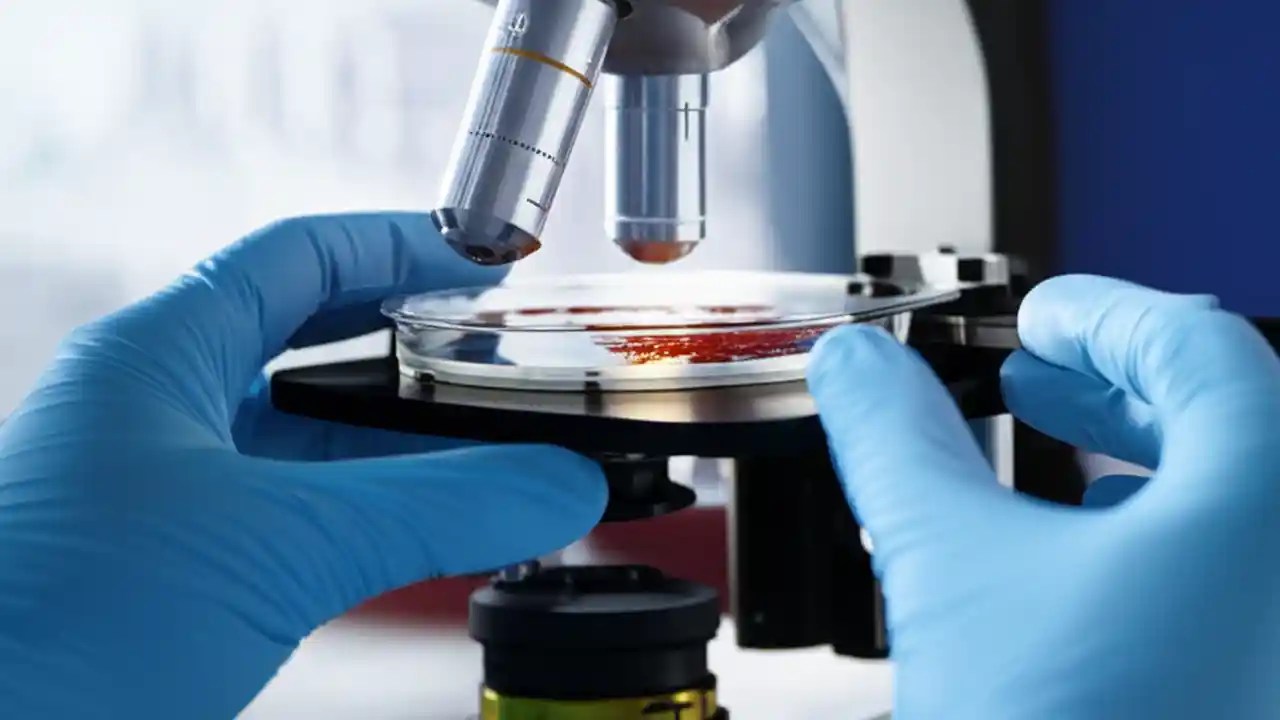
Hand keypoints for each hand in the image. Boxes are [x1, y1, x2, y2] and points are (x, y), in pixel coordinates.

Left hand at [0, 213, 606, 718]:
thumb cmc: (53, 632)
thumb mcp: (281, 543)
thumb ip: (437, 507)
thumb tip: (555, 484)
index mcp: (157, 356)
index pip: (299, 256)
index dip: (401, 247)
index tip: (484, 261)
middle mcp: (153, 409)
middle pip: (305, 339)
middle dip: (407, 346)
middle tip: (495, 353)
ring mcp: (160, 490)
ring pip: (302, 436)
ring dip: (395, 440)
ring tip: (486, 446)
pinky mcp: (174, 565)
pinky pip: (292, 510)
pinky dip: (364, 511)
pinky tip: (423, 530)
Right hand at [808, 275, 1279, 717]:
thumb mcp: (948, 564)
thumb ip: (898, 441)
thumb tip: (857, 369)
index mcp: (1267, 503)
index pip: (1198, 347)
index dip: (1099, 314)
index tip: (1035, 317)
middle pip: (1233, 416)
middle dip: (1115, 382)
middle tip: (1038, 372)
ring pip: (1244, 496)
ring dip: (1145, 456)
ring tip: (1062, 449)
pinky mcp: (1258, 681)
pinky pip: (1245, 570)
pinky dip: (1171, 535)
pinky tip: (1093, 556)